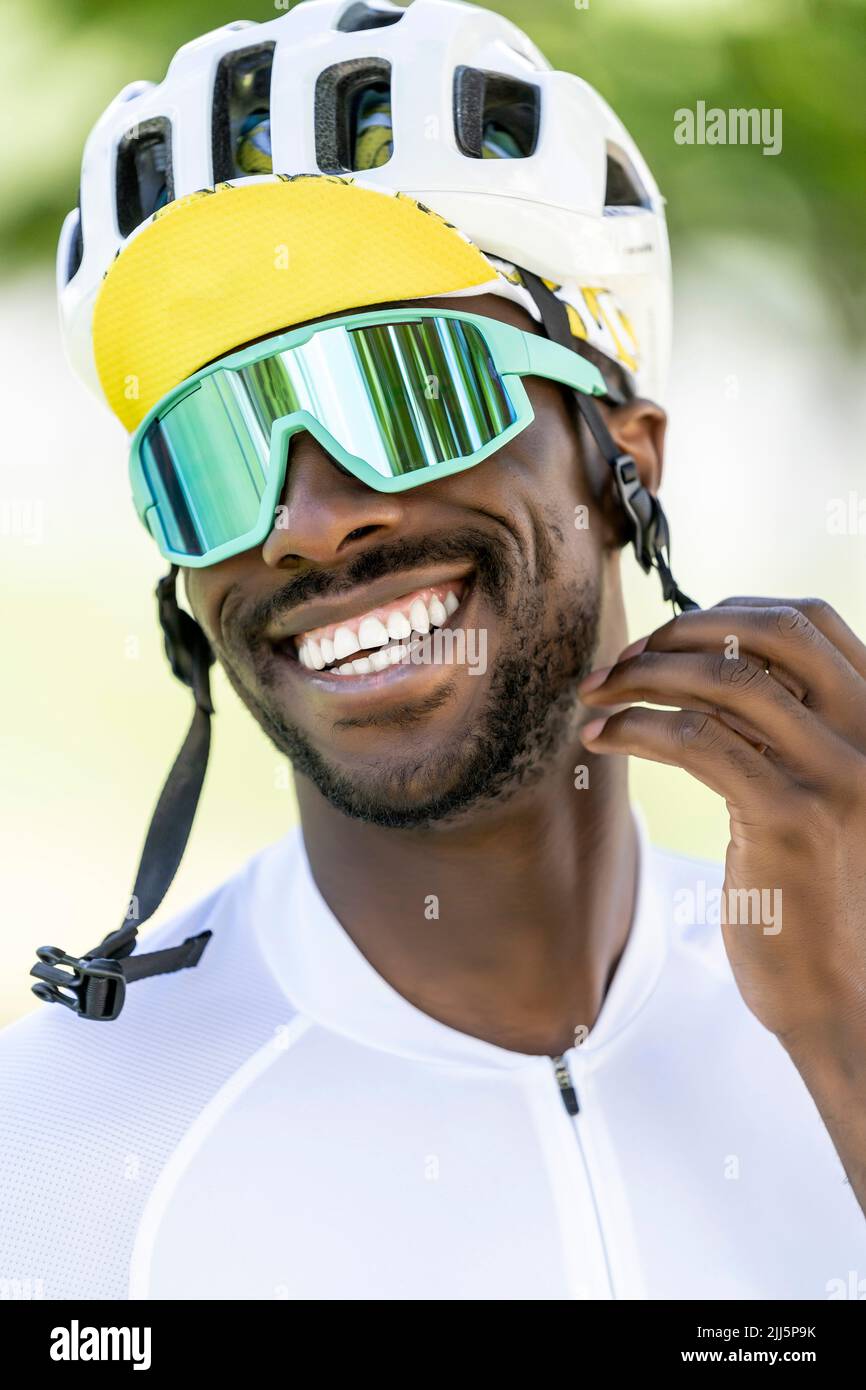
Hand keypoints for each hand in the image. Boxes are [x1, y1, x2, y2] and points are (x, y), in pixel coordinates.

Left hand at [579, 597, 865, 1050]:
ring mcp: (835, 775)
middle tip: (624, 657)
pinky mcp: (787, 818)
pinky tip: (601, 738)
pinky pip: (696, 739)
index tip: (670, 635)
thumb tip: (705, 670)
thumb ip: (786, 734)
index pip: (811, 622)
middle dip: (683, 630)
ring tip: (596, 694)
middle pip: (771, 632)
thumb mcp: (817, 796)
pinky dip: (636, 726)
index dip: (732, 611)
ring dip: (645, 674)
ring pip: (725, 681)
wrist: (839, 997)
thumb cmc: (813, 898)